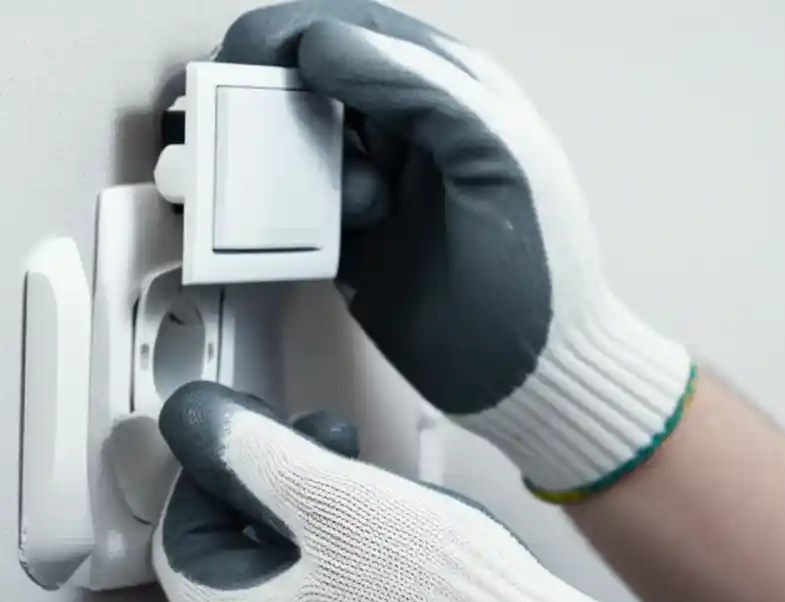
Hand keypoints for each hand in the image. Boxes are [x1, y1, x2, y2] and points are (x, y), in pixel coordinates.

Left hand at [153, 381, 716, 601]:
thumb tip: (199, 425)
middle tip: (311, 444)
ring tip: (364, 484)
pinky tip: (389, 539)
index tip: (240, 435)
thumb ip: (254, 453)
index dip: (210, 474)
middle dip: (272, 489)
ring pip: (288, 591)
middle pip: (237, 566)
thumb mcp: (340, 500)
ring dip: (312, 523)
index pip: (184, 546)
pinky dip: (345, 571)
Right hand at [214, 0, 693, 500]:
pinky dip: (287, 221)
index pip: (360, 32)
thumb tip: (326, 43)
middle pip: (318, 84)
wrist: (536, 384)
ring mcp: (381, 189)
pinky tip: (321, 240)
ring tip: (328, 203)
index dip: (295, 33)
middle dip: (273, 98)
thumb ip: (420, 90)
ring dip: (287, 167)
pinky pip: (297, 213)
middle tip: (242, 121)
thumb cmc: (543, 279)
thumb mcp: (497, 160)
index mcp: (454, 95)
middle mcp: (413, 134)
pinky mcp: (354, 245)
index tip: (246, 54)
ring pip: (301, 148)